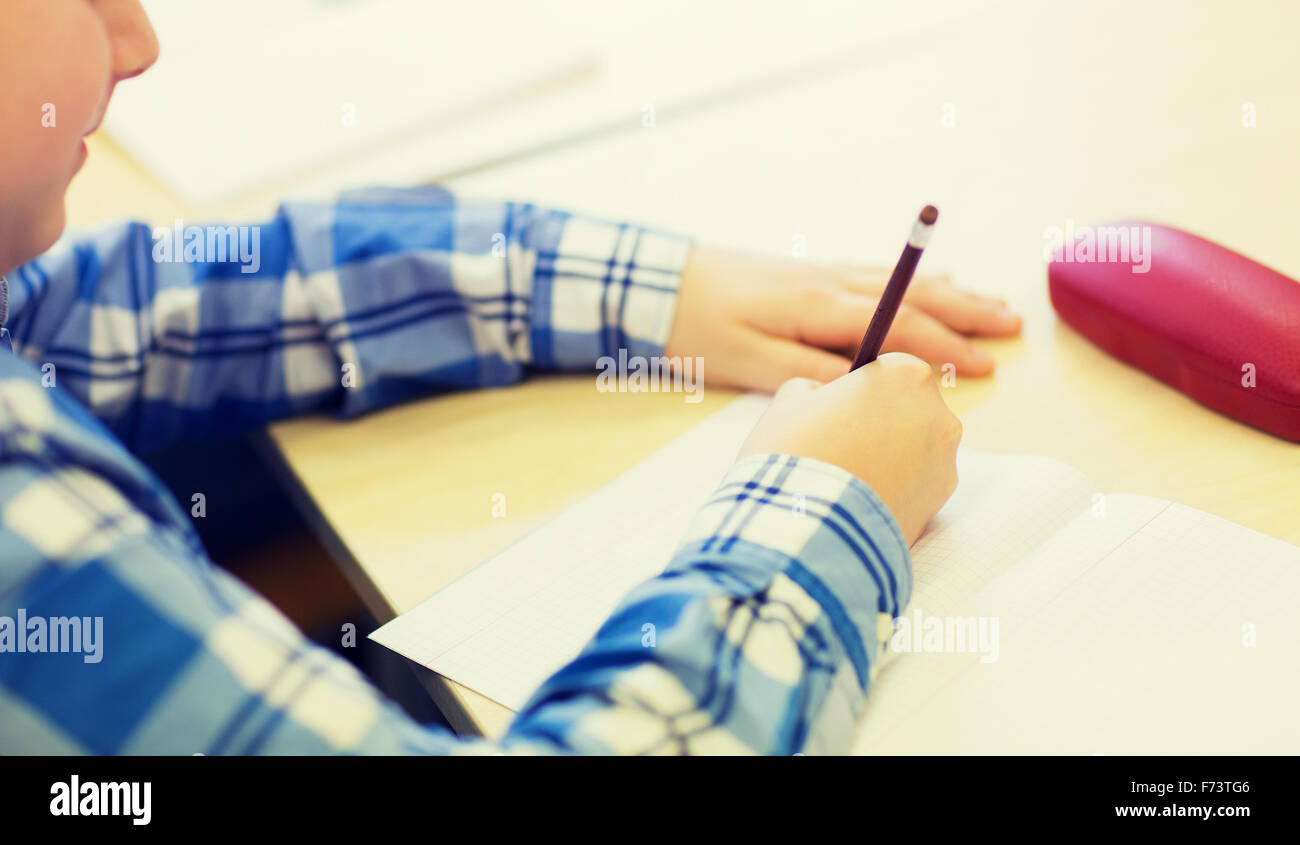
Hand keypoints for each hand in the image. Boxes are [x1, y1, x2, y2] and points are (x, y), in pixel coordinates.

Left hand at [664, 246, 1020, 391]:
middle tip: (1014, 325)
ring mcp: (819, 275)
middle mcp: (827, 284)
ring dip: (949, 292)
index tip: (986, 366)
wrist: (655, 281)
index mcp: (818, 306)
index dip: (946, 347)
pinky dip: (914, 283)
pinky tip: (929, 285)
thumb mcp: (747, 361)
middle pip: (912, 295)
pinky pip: (875, 277)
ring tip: (990, 303)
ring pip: (899, 282)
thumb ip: (808, 373)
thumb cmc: (696, 327)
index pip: (899, 325)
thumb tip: (866, 386)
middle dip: (966, 312)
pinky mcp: (806, 276)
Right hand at [737, 354, 961, 544]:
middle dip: (883, 423)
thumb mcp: (790, 400)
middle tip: (840, 446)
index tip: (841, 408)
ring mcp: (945, 462)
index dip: (864, 389)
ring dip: (891, 458)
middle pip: (910, 409)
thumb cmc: (794, 451)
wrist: (803, 525)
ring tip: (847, 478)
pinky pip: (917, 487)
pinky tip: (860, 500)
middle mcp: (939, 414)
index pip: (892, 370)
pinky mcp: (940, 504)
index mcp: (905, 376)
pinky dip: (896, 491)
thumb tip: (827, 398)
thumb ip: (816, 388)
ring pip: (917, 450)